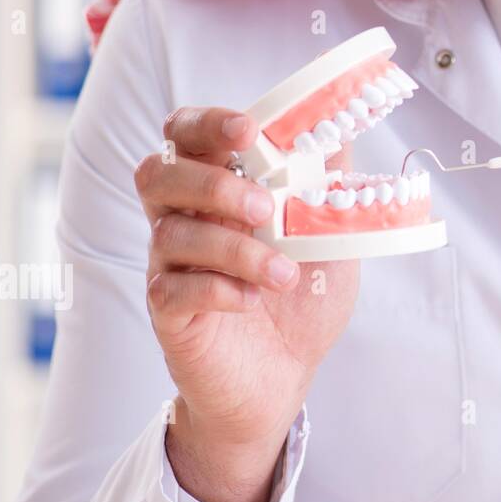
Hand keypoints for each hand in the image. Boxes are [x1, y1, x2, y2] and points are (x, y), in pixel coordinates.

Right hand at [135, 107, 358, 501]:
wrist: (284, 377)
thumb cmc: (300, 298)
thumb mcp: (331, 236)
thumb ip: (329, 186)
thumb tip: (343, 133)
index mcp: (218, 189)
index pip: (185, 136)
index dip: (207, 124)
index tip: (248, 130)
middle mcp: (183, 220)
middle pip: (158, 175)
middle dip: (212, 182)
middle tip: (263, 207)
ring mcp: (169, 266)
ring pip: (171, 234)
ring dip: (236, 248)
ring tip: (284, 274)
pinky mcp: (168, 313)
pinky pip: (172, 288)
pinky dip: (219, 288)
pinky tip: (254, 299)